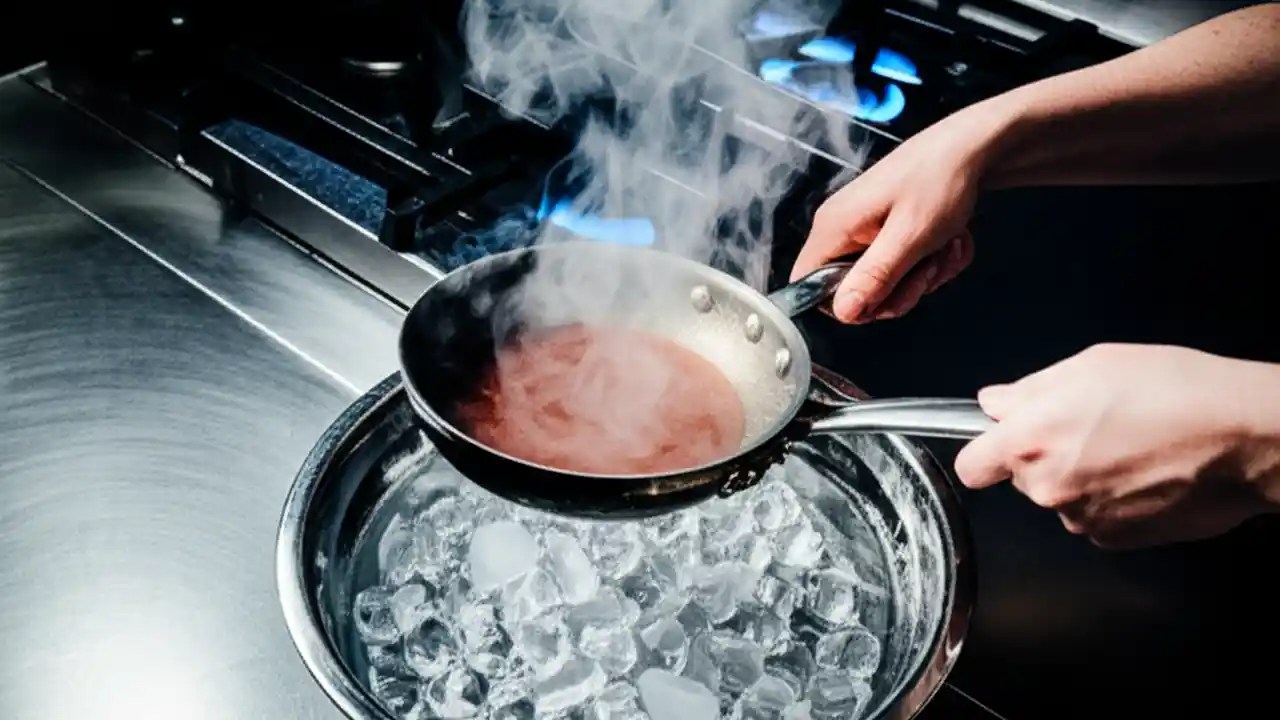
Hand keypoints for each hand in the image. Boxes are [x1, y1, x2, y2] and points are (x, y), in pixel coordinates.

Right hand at [790, 104, 1006, 322]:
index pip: (807, 285)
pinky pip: (901, 268)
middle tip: (927, 268)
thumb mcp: (910, 235)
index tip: (885, 296)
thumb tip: (843, 312)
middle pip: (852, 291)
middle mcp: (841, 230)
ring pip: (883, 284)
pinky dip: (930, 262)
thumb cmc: (939, 182)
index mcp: (833, 227)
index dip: (844, 303)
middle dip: (897, 290)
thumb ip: (875, 276)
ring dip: (921, 276)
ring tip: (944, 247)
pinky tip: (948, 241)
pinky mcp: (886, 232)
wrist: (972, 148)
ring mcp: (864, 231)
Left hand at [956, 344, 1279, 548]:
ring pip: (1062, 499)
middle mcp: (1047, 488)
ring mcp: (1081, 519)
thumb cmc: (1175, 391)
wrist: (1245, 437)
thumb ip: (1029, 390)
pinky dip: (1113, 501)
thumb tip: (995, 404)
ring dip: (1082, 479)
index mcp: (1030, 441)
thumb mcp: (1091, 364)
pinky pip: (1096, 518)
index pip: (971, 466)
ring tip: (1129, 448)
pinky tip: (1145, 473)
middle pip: (1021, 480)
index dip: (985, 453)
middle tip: (1090, 429)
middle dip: (1044, 457)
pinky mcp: (1116, 540)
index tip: (999, 444)